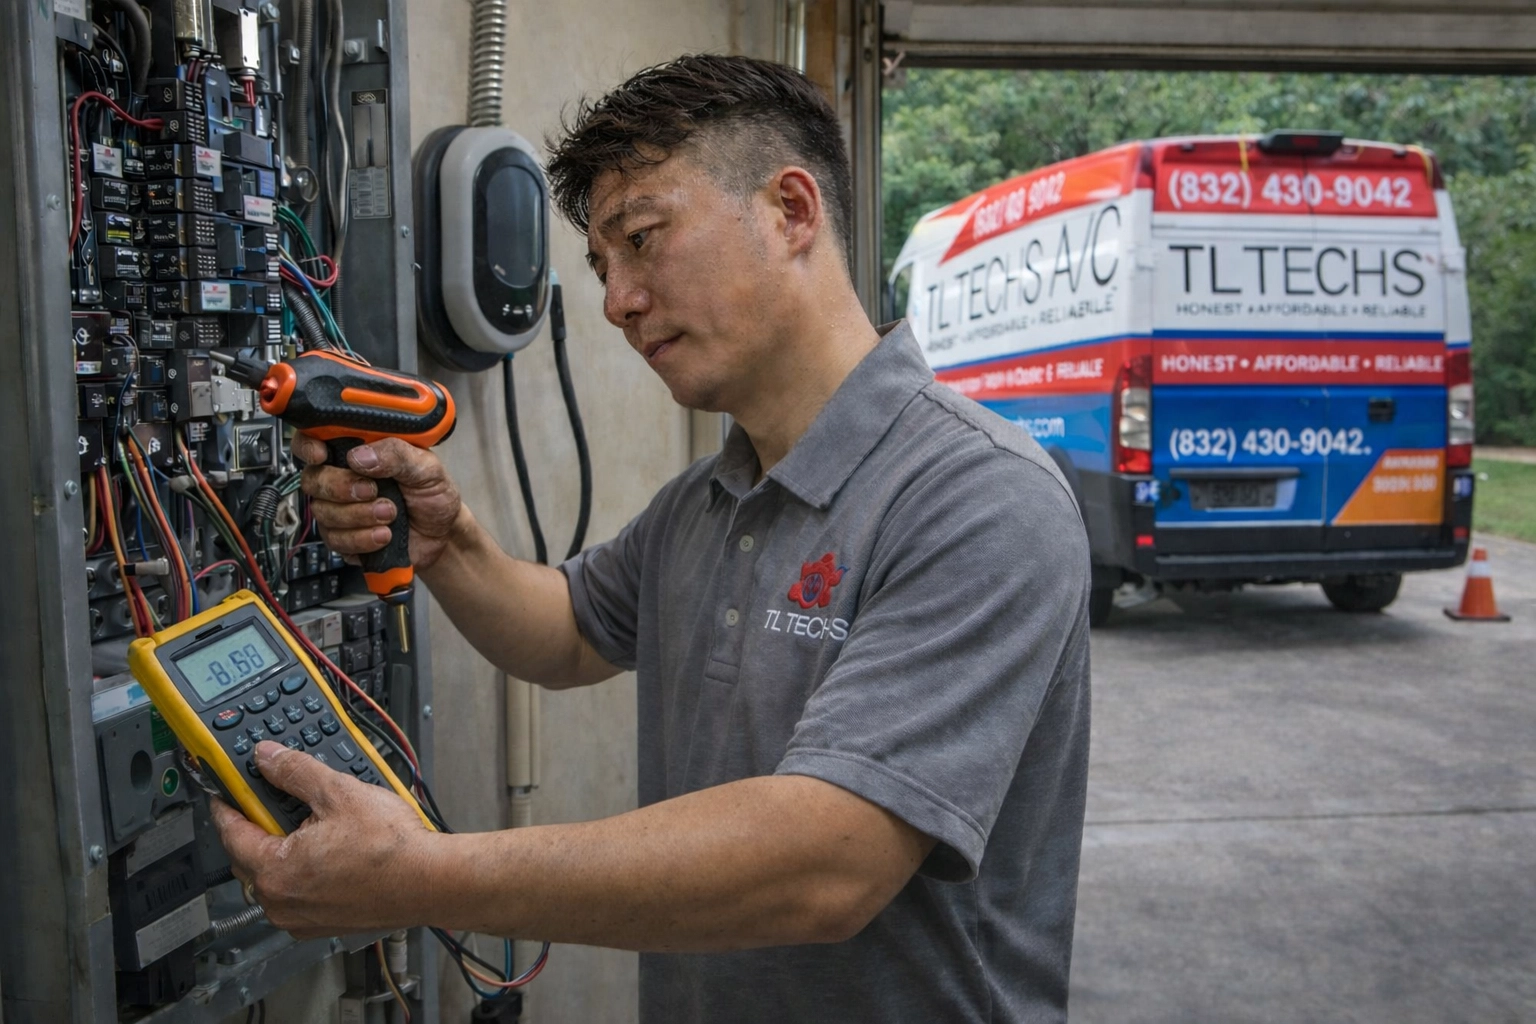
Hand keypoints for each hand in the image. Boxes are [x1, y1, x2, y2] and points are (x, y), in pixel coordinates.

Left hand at [209, 741, 437, 937]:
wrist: (431, 881)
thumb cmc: (391, 848)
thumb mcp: (339, 792)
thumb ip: (295, 772)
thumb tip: (268, 758)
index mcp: (274, 871)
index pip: (230, 831)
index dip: (226, 803)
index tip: (224, 789)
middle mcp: (280, 903)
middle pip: (247, 857)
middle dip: (256, 827)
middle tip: (274, 799)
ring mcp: (301, 919)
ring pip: (273, 878)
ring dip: (280, 852)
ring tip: (312, 824)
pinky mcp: (323, 925)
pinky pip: (297, 895)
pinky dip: (302, 873)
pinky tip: (329, 852)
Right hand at [293, 432, 462, 569]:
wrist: (442, 534)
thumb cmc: (433, 494)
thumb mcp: (427, 467)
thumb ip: (397, 454)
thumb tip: (361, 456)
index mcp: (359, 450)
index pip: (315, 439)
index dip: (308, 446)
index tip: (321, 455)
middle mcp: (342, 477)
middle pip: (313, 479)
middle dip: (341, 488)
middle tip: (373, 491)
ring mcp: (340, 509)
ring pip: (323, 512)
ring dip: (358, 516)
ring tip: (391, 514)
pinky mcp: (343, 537)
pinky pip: (335, 540)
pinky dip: (362, 539)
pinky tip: (384, 535)